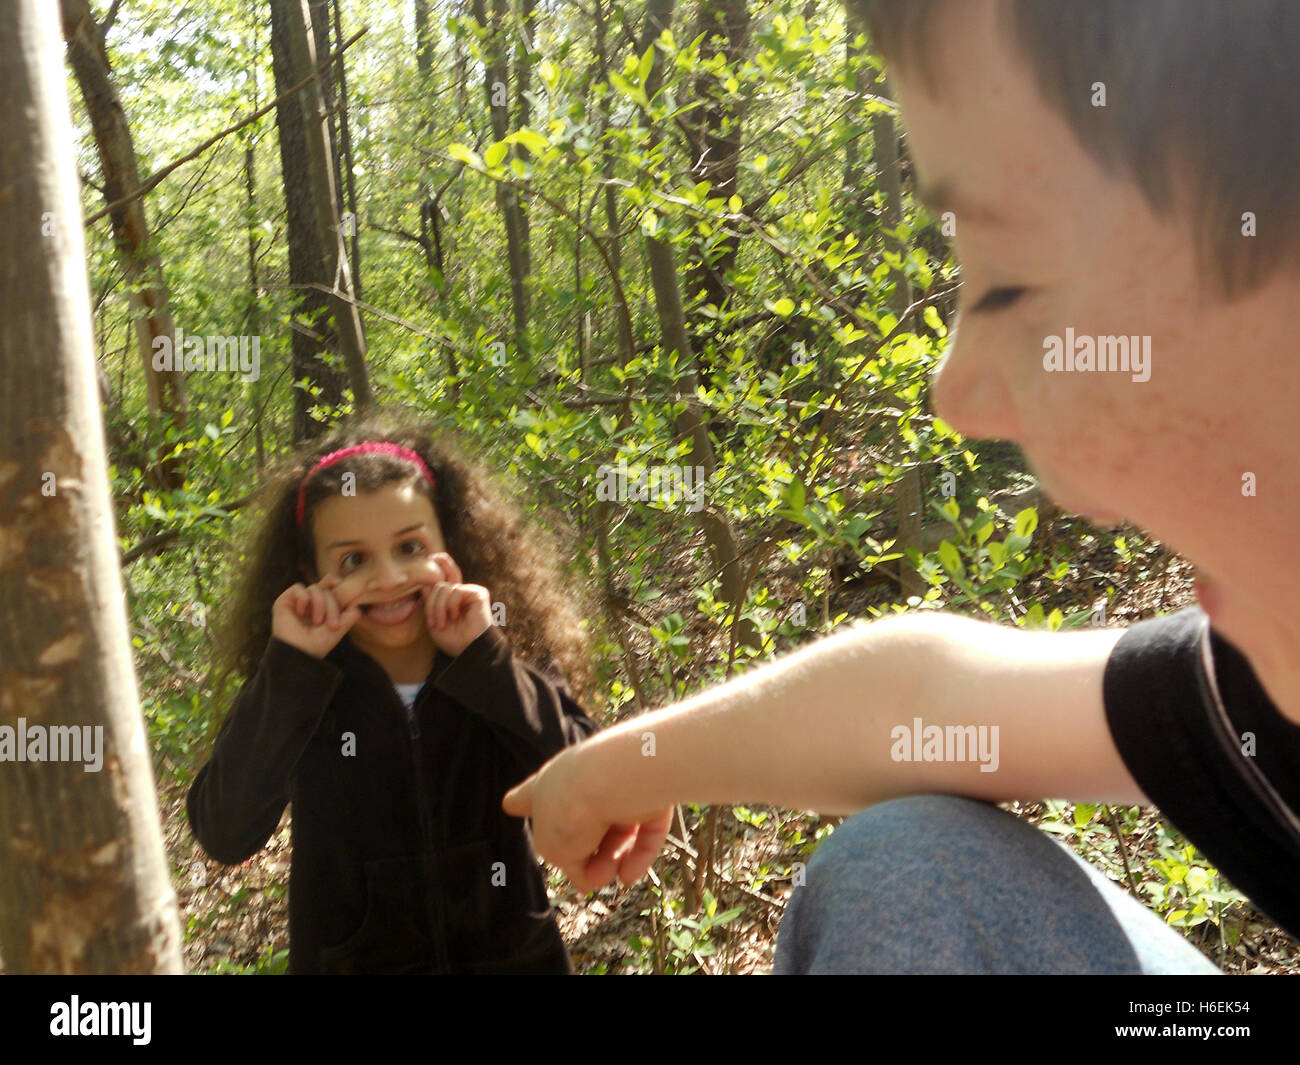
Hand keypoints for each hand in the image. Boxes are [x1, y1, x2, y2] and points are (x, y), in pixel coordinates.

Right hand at [270, 574, 362, 658]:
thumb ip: (350, 615)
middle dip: (333, 606)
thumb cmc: (317, 645)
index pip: (332, 589)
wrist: (298, 654)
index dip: (339, 587)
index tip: (347, 594)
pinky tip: (301, 613)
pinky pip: (298, 588)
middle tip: (333, 626)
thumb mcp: (338, 629)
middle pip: (327, 590)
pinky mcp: (284, 601)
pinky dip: (304, 598)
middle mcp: (310, 603)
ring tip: (317, 622)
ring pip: (315, 588)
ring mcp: (298, 602)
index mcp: (323, 608)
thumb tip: (358, 604)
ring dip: (320, 604)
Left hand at [413, 552, 491, 657]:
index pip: (443, 576)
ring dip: (439, 607)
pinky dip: (451, 605)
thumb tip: (425, 583)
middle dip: (431, 603)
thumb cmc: (453, 639)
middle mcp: (461, 592)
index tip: (432, 557)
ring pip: (443, 587)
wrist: (468, 649)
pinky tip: (456, 616)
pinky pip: (455, 590)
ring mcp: (470, 591)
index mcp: (452, 597)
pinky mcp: (478, 593)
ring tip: (443, 622)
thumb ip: (430, 601)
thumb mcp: (434, 620)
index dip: (439, 565)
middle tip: (434, 621)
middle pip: (439, 581)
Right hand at [502, 743, 673, 893]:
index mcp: (547, 787)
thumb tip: (588, 877)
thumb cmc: (570, 809)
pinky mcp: (649, 794)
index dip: (519, 802)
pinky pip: (645, 829)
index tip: (511, 804)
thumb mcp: (551, 848)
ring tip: (611, 876)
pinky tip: (630, 876)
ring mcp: (617, 786)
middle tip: (590, 879)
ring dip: (614, 860)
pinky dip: (639, 854)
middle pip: (583, 823)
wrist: (612, 781)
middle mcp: (580, 782)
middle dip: (587, 856)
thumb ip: (566, 863)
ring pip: (617, 831)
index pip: (528, 795)